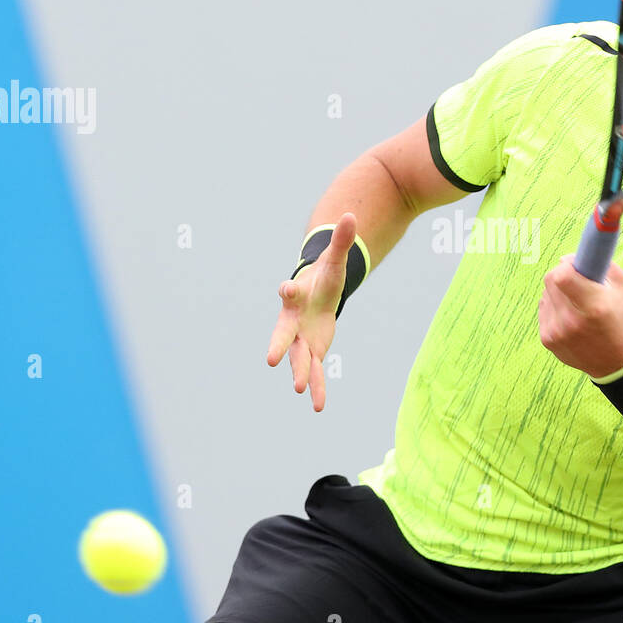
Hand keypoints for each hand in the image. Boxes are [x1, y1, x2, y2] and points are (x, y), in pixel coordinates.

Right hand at [266, 212, 357, 411]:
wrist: (319, 295)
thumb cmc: (325, 276)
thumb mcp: (336, 260)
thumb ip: (342, 240)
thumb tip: (351, 215)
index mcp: (297, 295)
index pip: (290, 291)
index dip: (288, 289)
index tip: (286, 288)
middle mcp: (293, 320)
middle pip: (285, 334)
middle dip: (280, 345)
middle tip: (271, 358)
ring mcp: (301, 338)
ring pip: (299, 358)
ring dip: (300, 374)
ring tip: (299, 390)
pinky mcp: (313, 351)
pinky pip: (315, 372)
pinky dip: (317, 388)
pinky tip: (318, 406)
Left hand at [538, 254, 622, 378]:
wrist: (618, 362)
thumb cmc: (622, 321)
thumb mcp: (621, 289)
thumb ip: (599, 265)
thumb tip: (568, 258)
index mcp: (594, 306)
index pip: (561, 276)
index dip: (566, 266)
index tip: (575, 266)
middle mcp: (572, 321)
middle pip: (550, 281)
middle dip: (562, 275)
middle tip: (577, 282)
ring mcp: (557, 332)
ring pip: (545, 294)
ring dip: (558, 293)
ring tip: (576, 304)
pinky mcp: (547, 340)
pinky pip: (543, 309)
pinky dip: (554, 307)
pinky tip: (570, 317)